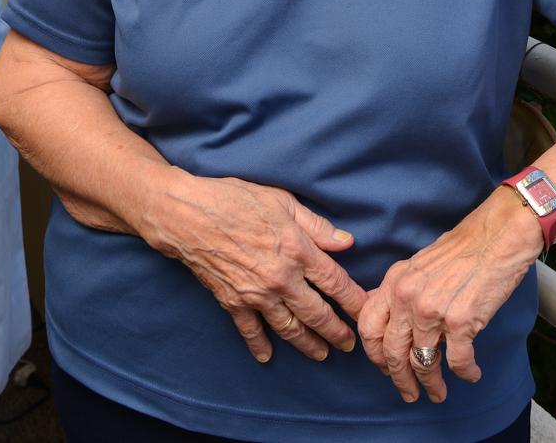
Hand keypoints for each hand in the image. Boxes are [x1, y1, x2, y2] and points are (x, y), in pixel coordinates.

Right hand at [144, 174, 366, 364]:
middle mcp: (281, 279)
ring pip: (289, 328)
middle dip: (336, 331)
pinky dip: (259, 345)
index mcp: (298, 251)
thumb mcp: (283, 202)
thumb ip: (317, 226)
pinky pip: (250, 330)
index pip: (336, 283)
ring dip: (307, 344)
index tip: (367, 311)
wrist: (187, 216)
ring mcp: (256, 295)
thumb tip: (347, 243)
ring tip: (321, 354)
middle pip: (317, 313)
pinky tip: (267, 357)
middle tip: (350, 344)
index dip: (354, 300)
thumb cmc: (235, 199)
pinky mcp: (232, 302)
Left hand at [357, 189, 543, 403]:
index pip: (369, 327)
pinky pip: (458, 360)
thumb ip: (402, 290)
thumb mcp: (419, 264)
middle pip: (392, 352)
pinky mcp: (461, 320)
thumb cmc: (465, 247)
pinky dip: (466, 373)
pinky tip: (472, 375)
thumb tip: (392, 320)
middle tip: (409, 393)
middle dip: (400, 380)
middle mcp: (408, 297)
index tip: (386, 368)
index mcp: (395, 281)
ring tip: (439, 393)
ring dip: (431, 384)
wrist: (499, 235)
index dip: (375, 355)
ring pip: (422, 362)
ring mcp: (433, 310)